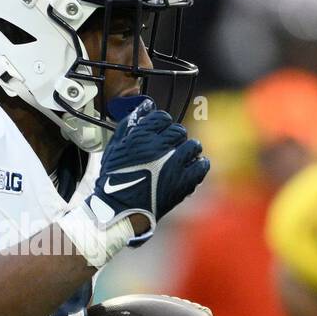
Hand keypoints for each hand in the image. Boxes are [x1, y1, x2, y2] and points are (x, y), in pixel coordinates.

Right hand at [85, 95, 207, 244]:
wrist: (120, 210)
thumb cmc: (114, 179)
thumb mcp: (115, 147)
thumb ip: (130, 123)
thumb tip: (147, 106)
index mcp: (141, 137)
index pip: (162, 117)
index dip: (161, 124)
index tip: (159, 132)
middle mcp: (159, 148)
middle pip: (179, 130)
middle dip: (174, 138)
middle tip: (168, 148)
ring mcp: (174, 165)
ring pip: (193, 145)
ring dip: (188, 150)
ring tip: (180, 159)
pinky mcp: (184, 182)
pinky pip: (202, 165)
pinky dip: (199, 165)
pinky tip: (190, 168)